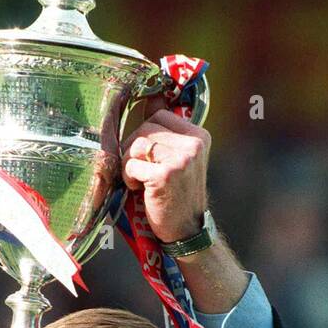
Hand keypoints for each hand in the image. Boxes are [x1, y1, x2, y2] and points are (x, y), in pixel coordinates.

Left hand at [120, 107, 210, 244]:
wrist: (186, 231)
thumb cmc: (176, 195)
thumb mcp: (178, 160)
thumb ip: (166, 133)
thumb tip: (150, 97)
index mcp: (198, 136)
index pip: (159, 115)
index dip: (145, 133)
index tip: (147, 155)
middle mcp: (193, 144)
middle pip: (146, 127)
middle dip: (134, 148)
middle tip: (139, 170)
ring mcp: (181, 159)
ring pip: (138, 143)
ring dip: (129, 162)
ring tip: (139, 180)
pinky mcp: (165, 175)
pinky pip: (132, 164)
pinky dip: (129, 177)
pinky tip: (139, 189)